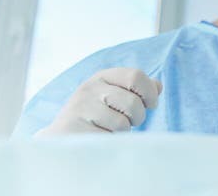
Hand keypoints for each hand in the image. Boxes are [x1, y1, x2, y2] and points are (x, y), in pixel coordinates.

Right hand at [36, 68, 162, 135]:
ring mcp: (80, 108)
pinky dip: (109, 141)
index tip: (151, 104)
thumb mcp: (114, 96)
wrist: (60, 139)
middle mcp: (89, 88)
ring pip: (122, 123)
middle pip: (133, 102)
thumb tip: (158, 85)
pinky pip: (108, 138)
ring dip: (122, 131)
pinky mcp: (74, 129)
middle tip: (129, 122)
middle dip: (138, 117)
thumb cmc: (94, 116)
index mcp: (102, 76)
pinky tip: (97, 138)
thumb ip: (136, 90)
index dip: (150, 93)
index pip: (136, 76)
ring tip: (109, 129)